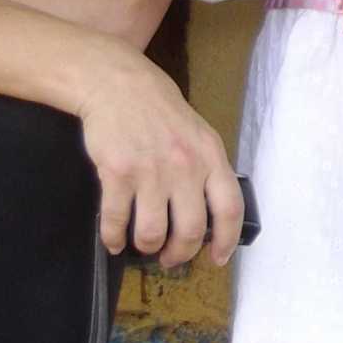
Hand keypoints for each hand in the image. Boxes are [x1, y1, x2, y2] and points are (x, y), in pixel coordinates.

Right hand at [76, 45, 245, 269]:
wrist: (117, 84)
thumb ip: (208, 170)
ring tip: (144, 245)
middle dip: (180, 253)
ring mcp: (150, 170)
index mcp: (210, 156)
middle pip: (190, 230)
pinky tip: (113, 240)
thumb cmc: (160, 111)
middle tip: (171, 258)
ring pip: (152, 233)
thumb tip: (210, 216)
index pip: (229, 209)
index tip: (217, 259)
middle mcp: (184, 166)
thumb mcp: (199, 134)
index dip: (226, 241)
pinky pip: (116, 220)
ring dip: (147, 247)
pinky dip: (113, 238)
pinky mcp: (117, 172)